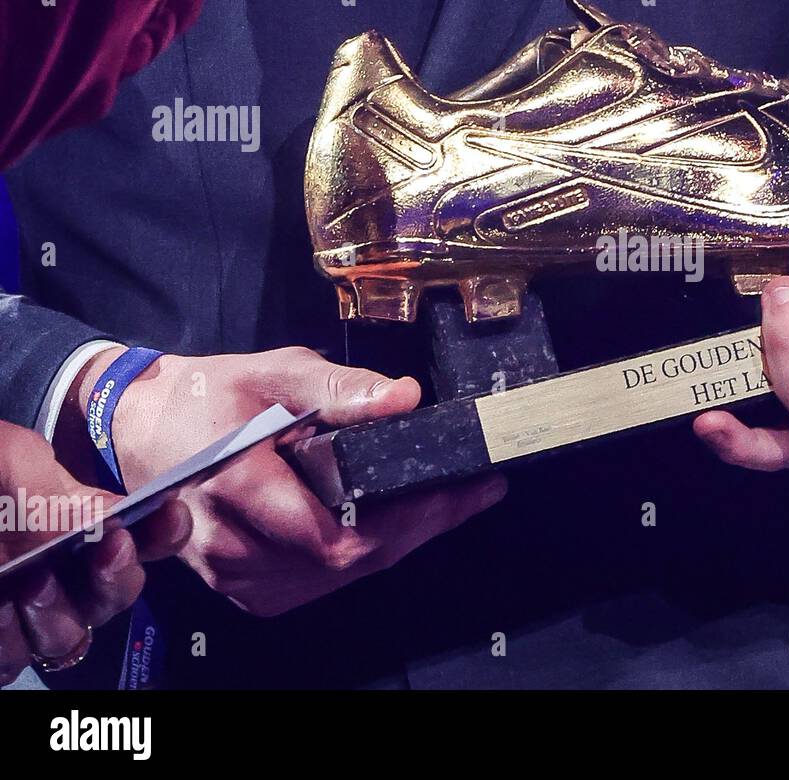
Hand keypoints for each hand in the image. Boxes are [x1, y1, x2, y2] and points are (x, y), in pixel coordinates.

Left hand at [0, 421, 190, 684]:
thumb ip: (51, 485)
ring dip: (58, 612)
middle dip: (117, 575)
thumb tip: (105, 518)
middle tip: (101, 550)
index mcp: (65, 513)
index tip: (163, 515)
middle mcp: (51, 564)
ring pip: (71, 635)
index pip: (138, 528)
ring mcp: (15, 607)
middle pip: (118, 591)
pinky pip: (15, 660)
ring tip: (26, 583)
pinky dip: (7, 639)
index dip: (161, 528)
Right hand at [65, 345, 505, 616]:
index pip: (342, 534)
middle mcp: (233, 547)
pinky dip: (364, 552)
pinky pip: (318, 580)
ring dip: (399, 540)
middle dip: (423, 526)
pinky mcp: (244, 585)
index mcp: (238, 490)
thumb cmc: (209, 397)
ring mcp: (235, 575)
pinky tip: (399, 522)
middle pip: (351, 560)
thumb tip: (406, 399)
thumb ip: (340, 389)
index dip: (415, 518)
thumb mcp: (274, 373)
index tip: (472, 486)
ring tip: (450, 500)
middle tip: (477, 490)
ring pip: (340, 576)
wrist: (142, 428)